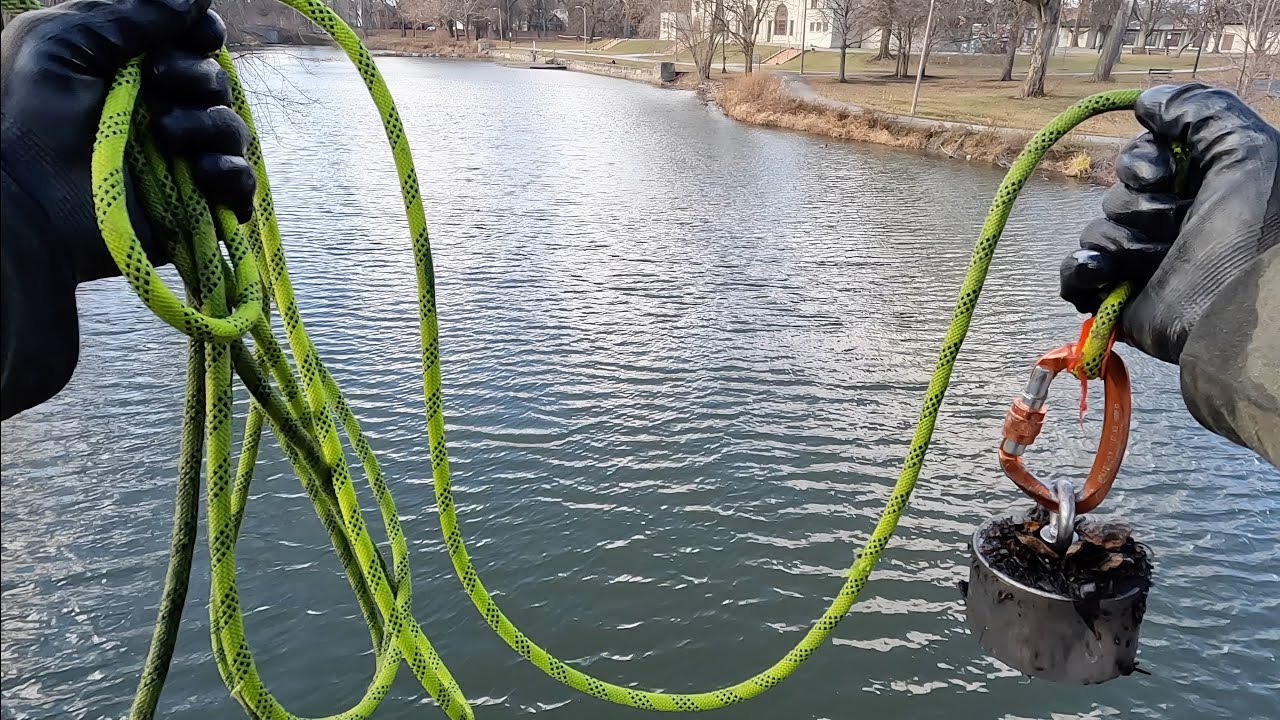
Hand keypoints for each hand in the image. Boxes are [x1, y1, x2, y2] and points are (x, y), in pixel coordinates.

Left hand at [2, 0, 255, 282]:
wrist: (25, 201)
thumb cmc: (28, 117)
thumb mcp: (64, 42)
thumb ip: (129, 15)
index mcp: (132, 70)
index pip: (191, 43)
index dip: (201, 34)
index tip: (198, 34)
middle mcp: (161, 110)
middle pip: (216, 82)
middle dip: (199, 77)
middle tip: (161, 82)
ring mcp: (180, 159)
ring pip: (231, 130)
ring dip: (209, 125)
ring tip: (167, 135)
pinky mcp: (194, 204)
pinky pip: (239, 184)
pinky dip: (232, 174)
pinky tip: (205, 170)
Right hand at [1058, 83, 1279, 363]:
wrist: (1244, 306)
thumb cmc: (1256, 226)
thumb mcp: (1245, 147)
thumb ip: (1199, 109)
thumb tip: (1146, 102)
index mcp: (1195, 187)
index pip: (1139, 158)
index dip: (1143, 162)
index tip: (1166, 174)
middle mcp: (1168, 221)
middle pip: (1116, 194)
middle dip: (1142, 207)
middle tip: (1181, 225)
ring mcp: (1142, 263)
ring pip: (1097, 232)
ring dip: (1126, 243)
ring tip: (1162, 261)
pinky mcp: (1118, 299)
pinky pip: (1075, 275)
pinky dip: (1080, 271)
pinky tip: (1102, 271)